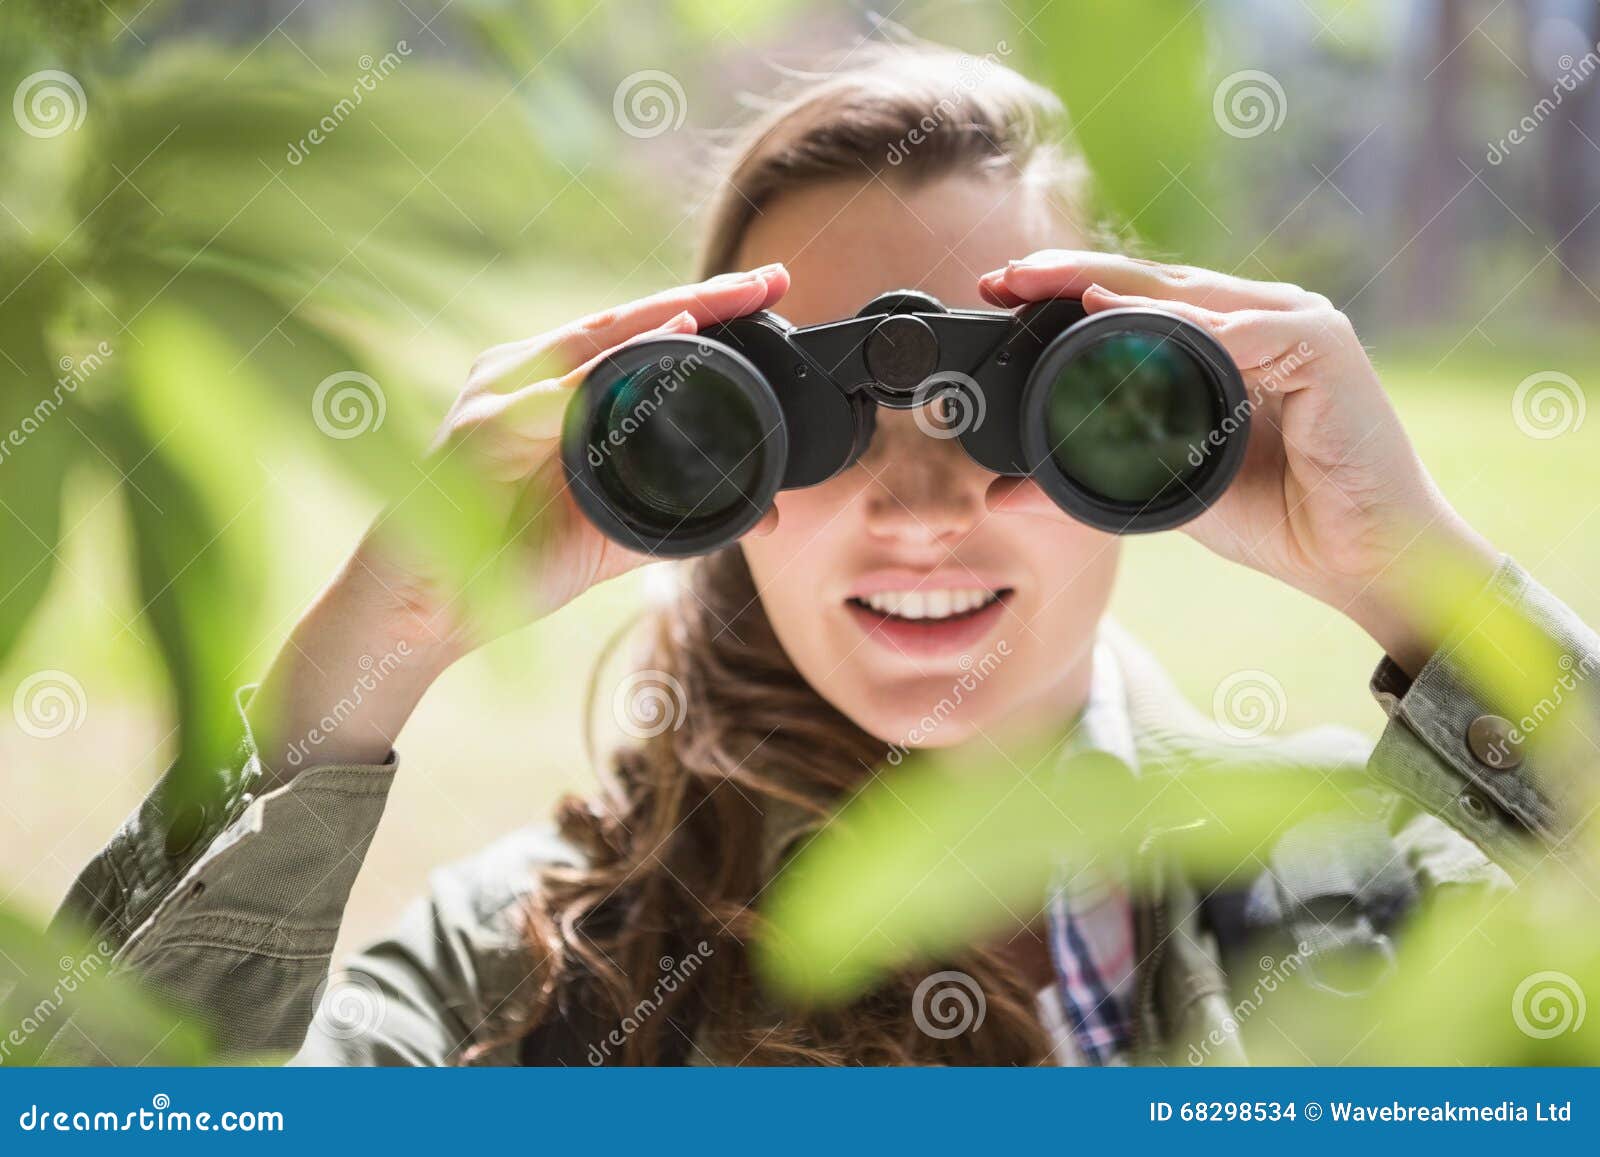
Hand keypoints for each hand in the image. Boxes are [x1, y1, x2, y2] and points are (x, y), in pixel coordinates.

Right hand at [250, 264, 789, 777]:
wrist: (431, 610)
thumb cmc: (514, 560)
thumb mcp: (616, 532)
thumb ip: (686, 516)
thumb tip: (764, 513)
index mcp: (555, 389)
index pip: (638, 336)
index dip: (704, 313)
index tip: (768, 290)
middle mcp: (526, 375)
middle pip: (625, 320)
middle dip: (703, 297)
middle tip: (769, 277)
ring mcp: (500, 393)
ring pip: (596, 339)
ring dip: (667, 316)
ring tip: (732, 299)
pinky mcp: (481, 426)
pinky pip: (556, 390)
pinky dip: (610, 371)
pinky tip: (658, 347)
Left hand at [977, 250, 1498, 671]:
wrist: (1362, 559)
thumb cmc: (1282, 518)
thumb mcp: (1167, 490)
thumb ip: (1094, 479)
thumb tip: (1008, 491)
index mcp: (1224, 341)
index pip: (1134, 303)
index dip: (1066, 292)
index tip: (999, 292)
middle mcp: (1257, 319)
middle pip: (1152, 285)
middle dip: (1072, 275)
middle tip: (1004, 275)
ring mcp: (1293, 324)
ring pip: (1190, 295)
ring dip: (1115, 287)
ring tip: (1049, 286)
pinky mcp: (1324, 346)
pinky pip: (1245, 331)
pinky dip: (1190, 329)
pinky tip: (1137, 324)